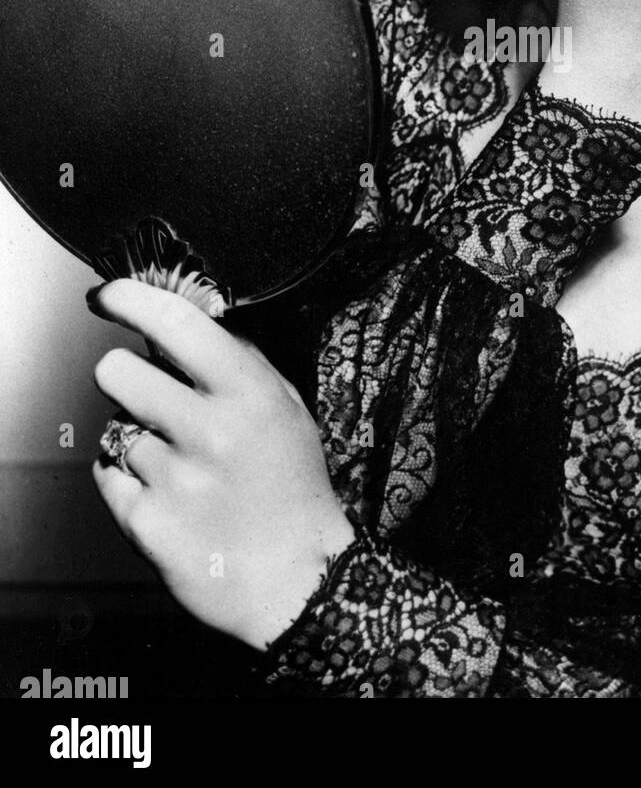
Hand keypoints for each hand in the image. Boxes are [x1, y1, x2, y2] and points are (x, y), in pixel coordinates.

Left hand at [90, 278, 353, 651]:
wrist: (297, 579)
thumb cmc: (294, 490)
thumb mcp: (287, 409)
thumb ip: (241, 362)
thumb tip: (188, 318)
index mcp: (248, 394)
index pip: (176, 322)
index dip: (130, 298)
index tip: (108, 295)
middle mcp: (210, 431)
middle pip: (116, 372)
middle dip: (124, 376)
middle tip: (148, 394)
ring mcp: (175, 480)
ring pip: (114, 428)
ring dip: (136, 438)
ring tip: (179, 462)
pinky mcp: (146, 523)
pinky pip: (108, 476)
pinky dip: (128, 481)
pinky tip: (167, 493)